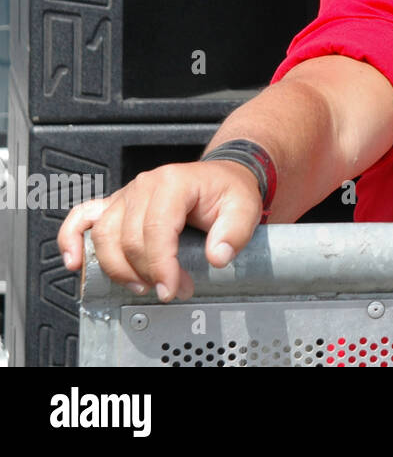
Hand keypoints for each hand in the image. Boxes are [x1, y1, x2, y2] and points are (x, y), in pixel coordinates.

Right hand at [57, 160, 263, 301]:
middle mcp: (143, 186)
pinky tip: (75, 262)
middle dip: (148, 273)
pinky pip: (82, 218)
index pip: (156, 230)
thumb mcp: (244, 207)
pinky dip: (71, 239)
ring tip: (143, 286)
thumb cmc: (228, 191)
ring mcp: (125, 195)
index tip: (172, 289)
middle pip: (128, 238)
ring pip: (103, 237)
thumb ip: (235, 232)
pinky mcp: (114, 205)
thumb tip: (217, 257)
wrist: (220, 178)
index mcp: (172, 183)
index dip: (161, 266)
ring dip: (118, 268)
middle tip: (172, 290)